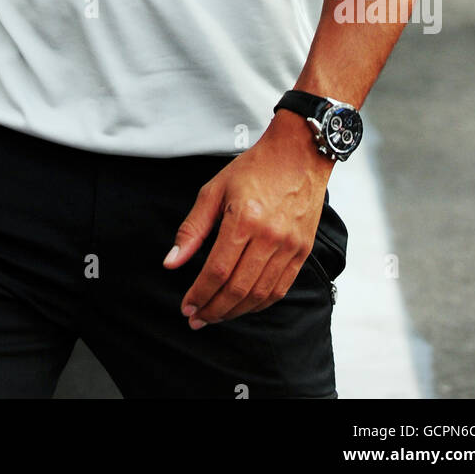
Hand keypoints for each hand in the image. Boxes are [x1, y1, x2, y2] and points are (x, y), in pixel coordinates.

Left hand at [163, 111, 331, 326]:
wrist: (298, 155)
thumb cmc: (254, 169)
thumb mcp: (214, 190)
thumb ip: (192, 229)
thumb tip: (171, 263)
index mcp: (244, 219)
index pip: (217, 271)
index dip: (199, 293)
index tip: (187, 306)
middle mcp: (270, 236)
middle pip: (238, 288)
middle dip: (213, 309)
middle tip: (197, 318)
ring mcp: (290, 246)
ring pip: (260, 294)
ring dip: (235, 312)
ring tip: (215, 316)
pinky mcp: (303, 251)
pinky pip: (280, 289)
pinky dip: (260, 304)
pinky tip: (243, 307)